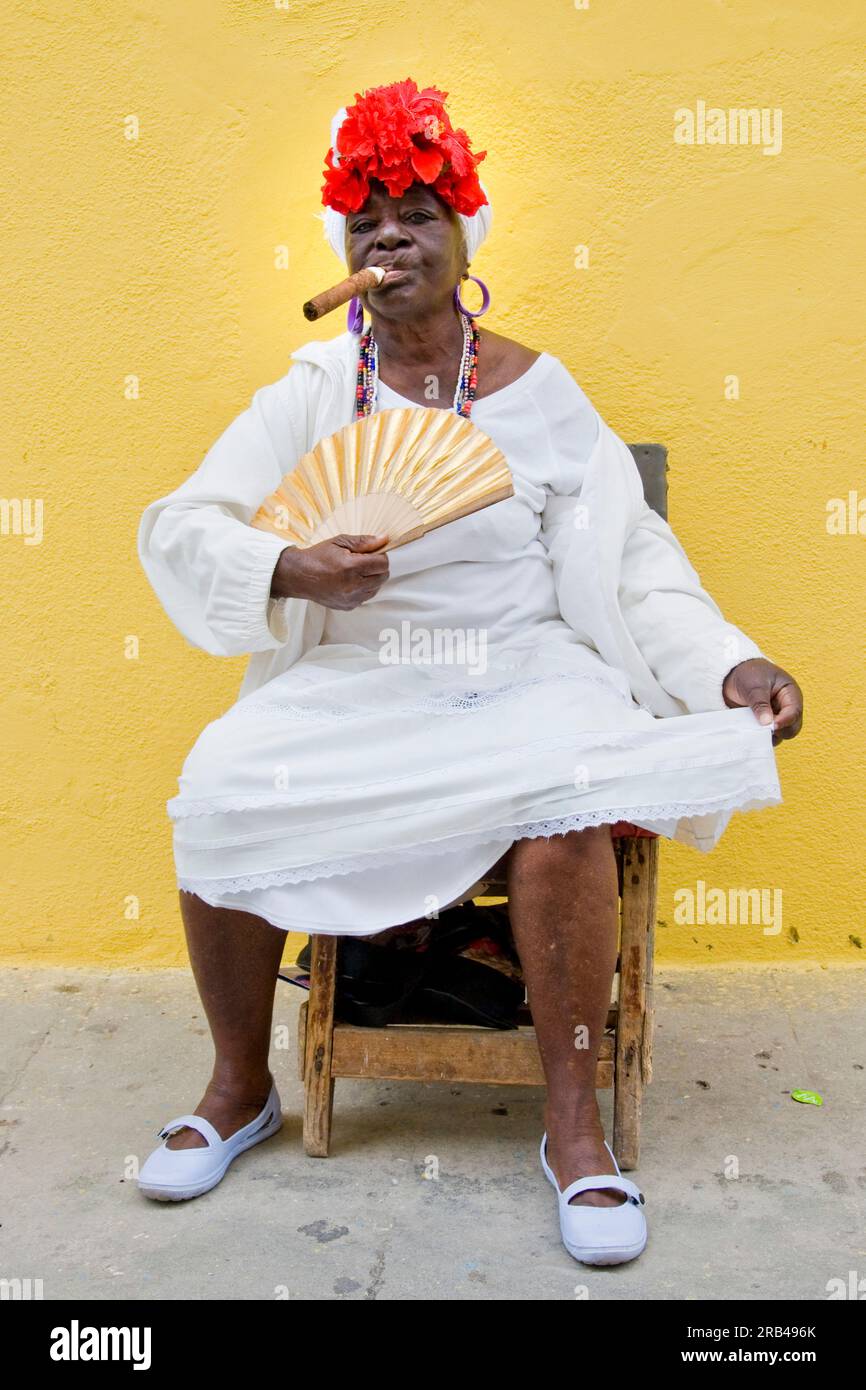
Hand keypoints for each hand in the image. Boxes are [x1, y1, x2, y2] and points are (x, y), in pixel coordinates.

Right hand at [270, 533, 389, 609]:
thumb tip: (384, 539)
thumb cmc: (317, 556)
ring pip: (376, 588)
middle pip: (383, 576)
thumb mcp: (339, 542)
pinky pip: (366, 597)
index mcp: (351, 567)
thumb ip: (364, 541)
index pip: (383, 563)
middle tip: (363, 561)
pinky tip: (350, 582)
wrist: (298, 576)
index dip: (380, 555)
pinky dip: (363, 589)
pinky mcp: (348, 606)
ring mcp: (351, 598)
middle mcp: (353, 585)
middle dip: (377, 567)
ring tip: (356, 572)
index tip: (372, 553)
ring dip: (371, 579)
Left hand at [722, 658, 802, 745]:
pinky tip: (750, 733)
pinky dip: (761, 737)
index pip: (794, 712)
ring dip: (769, 736)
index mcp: (790, 694)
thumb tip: (767, 723)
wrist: (732, 675)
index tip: (772, 726)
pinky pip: (768, 736)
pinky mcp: (765, 725)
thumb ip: (760, 704)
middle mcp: (786, 708)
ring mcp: (776, 718)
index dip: (785, 721)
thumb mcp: (755, 686)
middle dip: (779, 730)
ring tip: (753, 729)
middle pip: (792, 728)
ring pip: (780, 735)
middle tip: (762, 728)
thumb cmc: (749, 674)